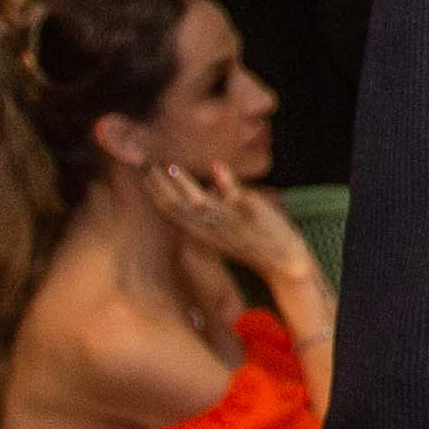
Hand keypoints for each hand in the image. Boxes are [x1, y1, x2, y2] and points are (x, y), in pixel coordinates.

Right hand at [146, 160, 315, 286]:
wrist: (283, 262)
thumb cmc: (253, 241)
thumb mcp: (226, 228)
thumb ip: (215, 207)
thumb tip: (207, 186)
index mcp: (204, 231)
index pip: (172, 212)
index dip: (155, 193)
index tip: (144, 173)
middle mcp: (213, 228)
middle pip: (178, 208)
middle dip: (161, 188)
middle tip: (147, 166)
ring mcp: (231, 221)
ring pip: (201, 203)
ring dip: (185, 185)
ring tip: (171, 167)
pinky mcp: (251, 214)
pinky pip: (236, 197)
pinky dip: (226, 182)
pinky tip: (218, 166)